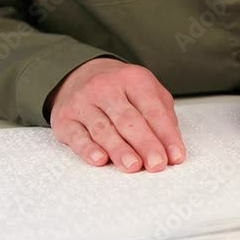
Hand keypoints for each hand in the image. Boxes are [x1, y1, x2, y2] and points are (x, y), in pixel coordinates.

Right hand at [49, 58, 184, 172]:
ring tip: (133, 166)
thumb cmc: (119, 90)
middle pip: (128, 120)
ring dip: (119, 150)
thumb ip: (162, 116)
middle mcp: (106, 88)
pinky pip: (77, 136)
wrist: (78, 74)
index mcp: (133, 79)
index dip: (166, 135)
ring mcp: (83, 103)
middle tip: (156, 163)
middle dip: (145, 144)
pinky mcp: (64, 119)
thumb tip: (171, 146)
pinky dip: (88, 149)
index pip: (153, 110)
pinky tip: (99, 159)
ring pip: (103, 129)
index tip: (175, 156)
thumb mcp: (146, 92)